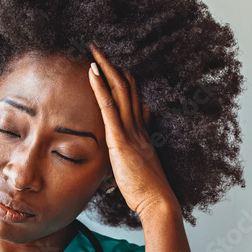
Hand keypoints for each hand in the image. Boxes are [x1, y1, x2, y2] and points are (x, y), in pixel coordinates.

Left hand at [87, 44, 178, 220]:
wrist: (158, 201)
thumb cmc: (147, 192)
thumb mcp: (138, 169)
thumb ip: (132, 156)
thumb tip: (123, 155)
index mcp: (142, 133)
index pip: (133, 99)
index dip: (123, 81)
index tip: (112, 67)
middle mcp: (138, 126)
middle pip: (127, 88)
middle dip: (113, 67)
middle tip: (99, 50)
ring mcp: (131, 131)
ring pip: (120, 91)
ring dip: (106, 69)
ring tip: (93, 51)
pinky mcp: (121, 139)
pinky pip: (110, 108)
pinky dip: (100, 88)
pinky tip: (92, 73)